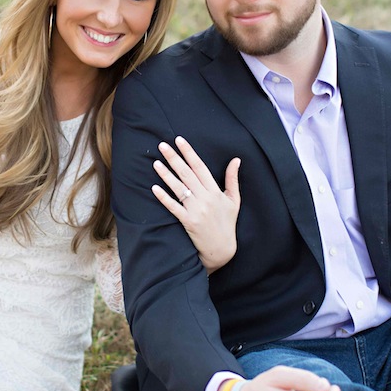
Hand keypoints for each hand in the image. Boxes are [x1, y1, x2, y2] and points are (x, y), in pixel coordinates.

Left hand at [151, 136, 239, 273]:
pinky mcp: (187, 222)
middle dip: (174, 158)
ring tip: (156, 162)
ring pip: (179, 188)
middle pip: (187, 174)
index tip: (180, 140)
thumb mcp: (234, 200)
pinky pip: (173, 207)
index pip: (200, 167)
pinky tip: (154, 187)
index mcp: (216, 191)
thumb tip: (236, 159)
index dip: (189, 153)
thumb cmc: (227, 223)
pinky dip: (164, 197)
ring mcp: (196, 210)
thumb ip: (233, 179)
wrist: (222, 250)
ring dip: (166, 175)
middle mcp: (205, 199)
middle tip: (162, 145)